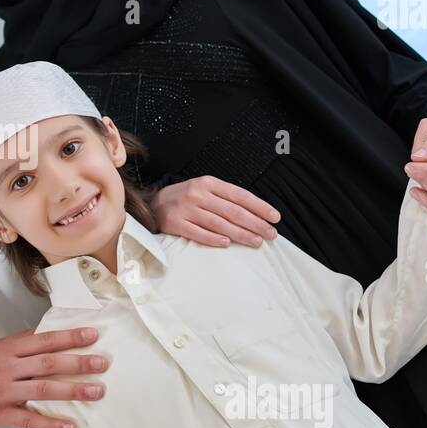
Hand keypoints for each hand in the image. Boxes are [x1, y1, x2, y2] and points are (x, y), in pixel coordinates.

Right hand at [0, 326, 108, 427]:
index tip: (92, 335)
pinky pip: (29, 420)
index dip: (68, 337)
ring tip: (97, 392)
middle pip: (47, 363)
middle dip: (77, 362)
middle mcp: (7, 368)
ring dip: (72, 391)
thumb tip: (47, 333)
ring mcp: (3, 391)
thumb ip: (18, 343)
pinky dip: (51, 424)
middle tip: (103, 363)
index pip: (43, 339)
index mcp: (6, 349)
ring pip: (43, 390)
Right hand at [151, 175, 280, 247]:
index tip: (275, 217)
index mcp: (208, 183)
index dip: (259, 206)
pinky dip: (213, 239)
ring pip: (219, 224)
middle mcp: (197, 194)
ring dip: (240, 234)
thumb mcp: (203, 189)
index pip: (240, 195)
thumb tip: (255, 214)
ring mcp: (185, 209)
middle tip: (271, 234)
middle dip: (255, 223)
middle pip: (233, 211)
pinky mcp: (174, 223)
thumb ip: (224, 198)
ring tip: (256, 242)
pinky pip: (198, 233)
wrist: (152, 204)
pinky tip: (227, 244)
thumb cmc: (184, 199)